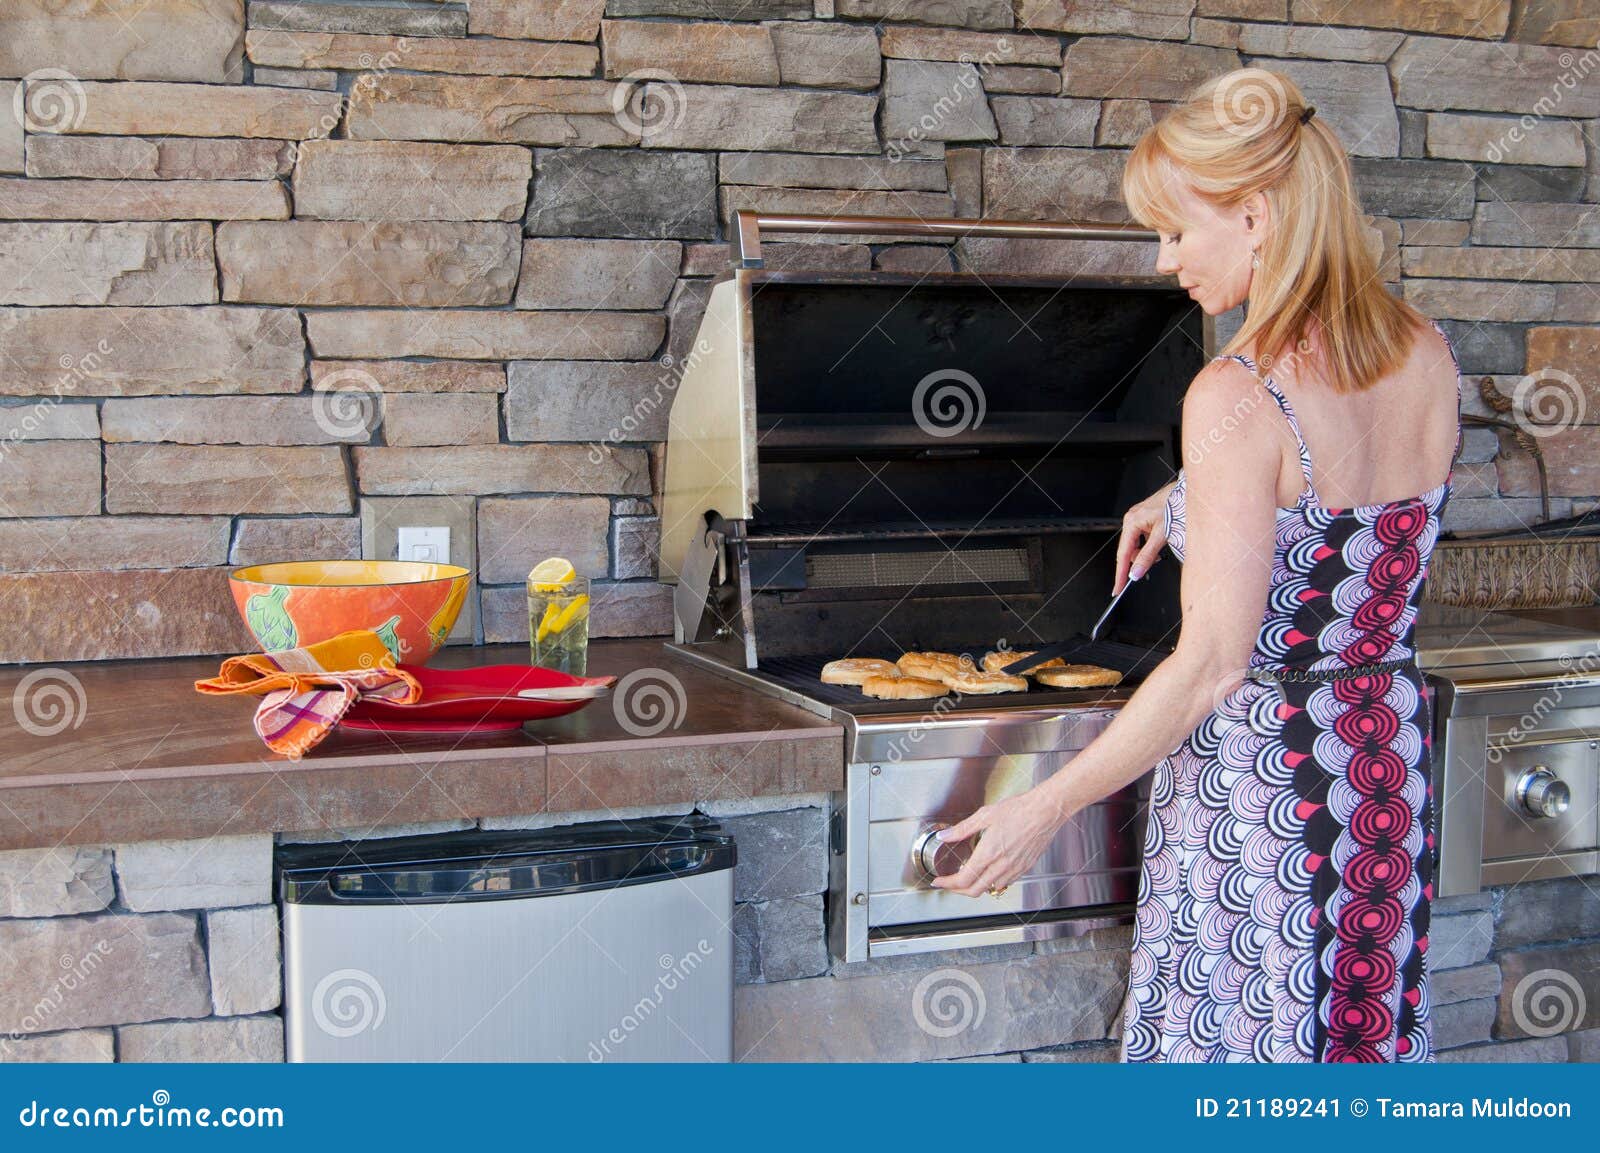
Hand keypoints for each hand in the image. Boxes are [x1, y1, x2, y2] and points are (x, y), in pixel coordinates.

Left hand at [929, 788, 1067, 897]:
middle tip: (950, 884)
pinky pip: (1005, 883)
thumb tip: (945, 835)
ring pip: (990, 889)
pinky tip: (989, 872)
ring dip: (975, 887)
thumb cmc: (1019, 810)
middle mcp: (1001, 865)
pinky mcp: (1024, 868)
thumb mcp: (985, 815)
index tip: (939, 881)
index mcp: (989, 853)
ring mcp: (1014, 869)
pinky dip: (992, 883)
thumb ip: (962, 829)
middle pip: (975, 890)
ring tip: (967, 877)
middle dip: (958, 890)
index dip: (948, 884)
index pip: (963, 879)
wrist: (1045, 811)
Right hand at [1114, 479, 1175, 594]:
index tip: (1117, 589)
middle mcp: (1132, 519)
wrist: (1188, 491)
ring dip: (1147, 553)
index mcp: (1131, 522)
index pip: (1123, 555)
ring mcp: (1138, 518)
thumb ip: (1148, 556)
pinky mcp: (1145, 518)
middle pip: (1129, 550)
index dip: (1120, 574)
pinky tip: (1160, 544)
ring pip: (1137, 545)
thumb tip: (1136, 573)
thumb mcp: (1162, 535)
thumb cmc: (1176, 505)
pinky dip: (1150, 545)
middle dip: (1138, 562)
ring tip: (1160, 552)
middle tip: (1146, 571)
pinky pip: (1143, 538)